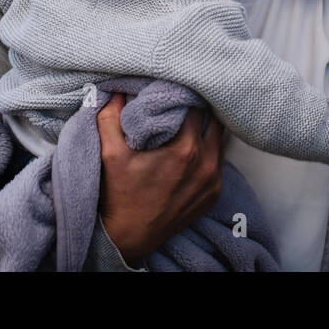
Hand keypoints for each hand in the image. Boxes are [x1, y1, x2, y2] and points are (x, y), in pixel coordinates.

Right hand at [97, 95, 225, 265]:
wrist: (128, 237)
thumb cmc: (119, 195)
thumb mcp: (109, 153)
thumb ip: (111, 116)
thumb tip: (118, 90)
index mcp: (185, 149)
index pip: (196, 105)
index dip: (184, 94)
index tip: (173, 91)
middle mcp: (206, 163)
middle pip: (212, 119)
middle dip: (198, 109)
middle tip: (181, 103)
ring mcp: (214, 180)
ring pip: (218, 139)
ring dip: (205, 129)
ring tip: (187, 124)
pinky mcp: (214, 193)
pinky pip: (218, 160)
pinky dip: (208, 151)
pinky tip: (190, 149)